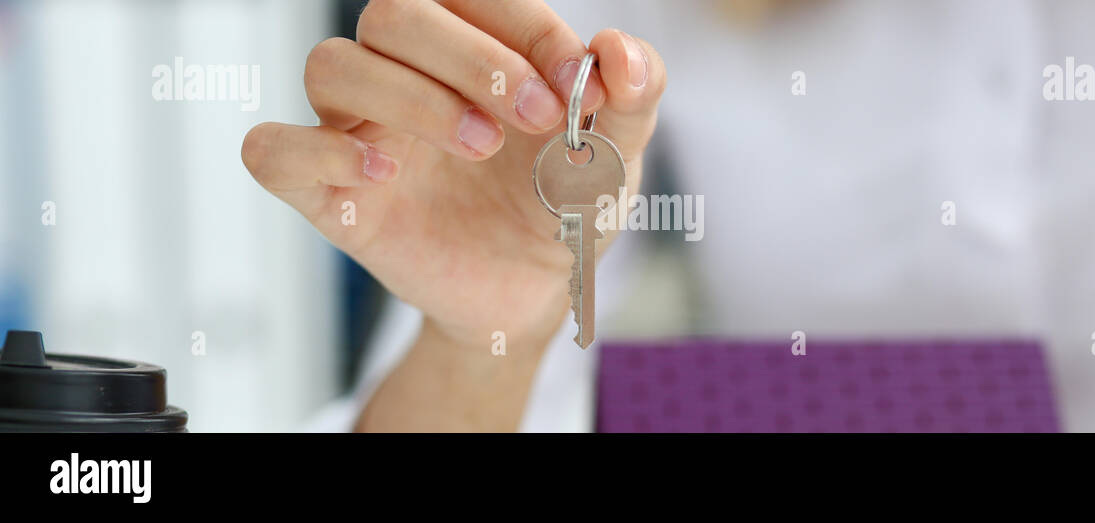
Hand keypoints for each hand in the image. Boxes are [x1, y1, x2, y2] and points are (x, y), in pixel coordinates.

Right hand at [241, 0, 664, 350]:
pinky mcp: (331, 198)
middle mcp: (404, 75)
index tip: (580, 83)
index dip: (526, 29)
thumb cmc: (564, 205)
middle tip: (540, 119)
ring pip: (332, 65)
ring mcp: (360, 131)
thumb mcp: (618, 154)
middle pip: (393, 15)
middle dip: (472, 58)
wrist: (536, 292)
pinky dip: (316, 150)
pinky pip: (273, 151)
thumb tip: (617, 52)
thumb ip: (634, 95)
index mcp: (469, 47)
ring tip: (479, 147)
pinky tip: (382, 171)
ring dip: (410, 97)